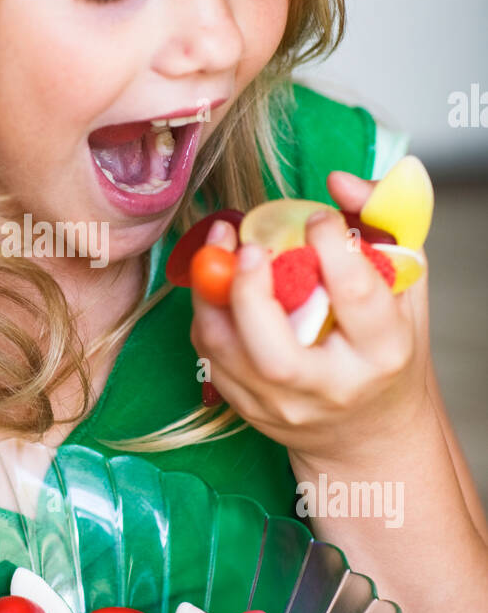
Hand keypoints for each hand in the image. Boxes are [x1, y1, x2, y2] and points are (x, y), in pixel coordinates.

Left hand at [190, 170, 431, 464]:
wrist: (368, 430)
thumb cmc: (385, 350)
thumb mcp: (404, 287)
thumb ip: (379, 224)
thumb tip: (340, 182)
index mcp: (382, 352)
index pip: (355, 297)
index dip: (330, 246)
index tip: (318, 218)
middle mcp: (331, 387)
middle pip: (277, 354)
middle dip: (251, 292)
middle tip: (248, 246)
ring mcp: (284, 406)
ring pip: (229, 355)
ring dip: (211, 294)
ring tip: (220, 247)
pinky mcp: (249, 410)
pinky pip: (211, 356)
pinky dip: (207, 313)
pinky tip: (218, 282)